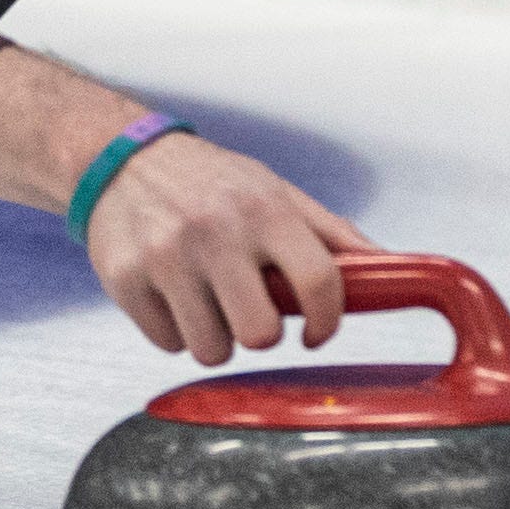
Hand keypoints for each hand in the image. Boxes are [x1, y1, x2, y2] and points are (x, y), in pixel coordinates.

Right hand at [81, 132, 379, 363]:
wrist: (121, 158)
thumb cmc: (211, 182)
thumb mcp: (273, 191)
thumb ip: (330, 233)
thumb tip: (389, 267)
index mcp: (263, 209)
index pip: (318, 282)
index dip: (328, 322)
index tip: (317, 333)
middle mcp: (214, 230)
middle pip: (261, 334)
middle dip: (261, 333)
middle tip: (251, 312)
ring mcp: (164, 256)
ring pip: (212, 350)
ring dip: (216, 337)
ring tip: (208, 301)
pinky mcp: (123, 278)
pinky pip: (167, 344)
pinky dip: (174, 331)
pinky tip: (171, 295)